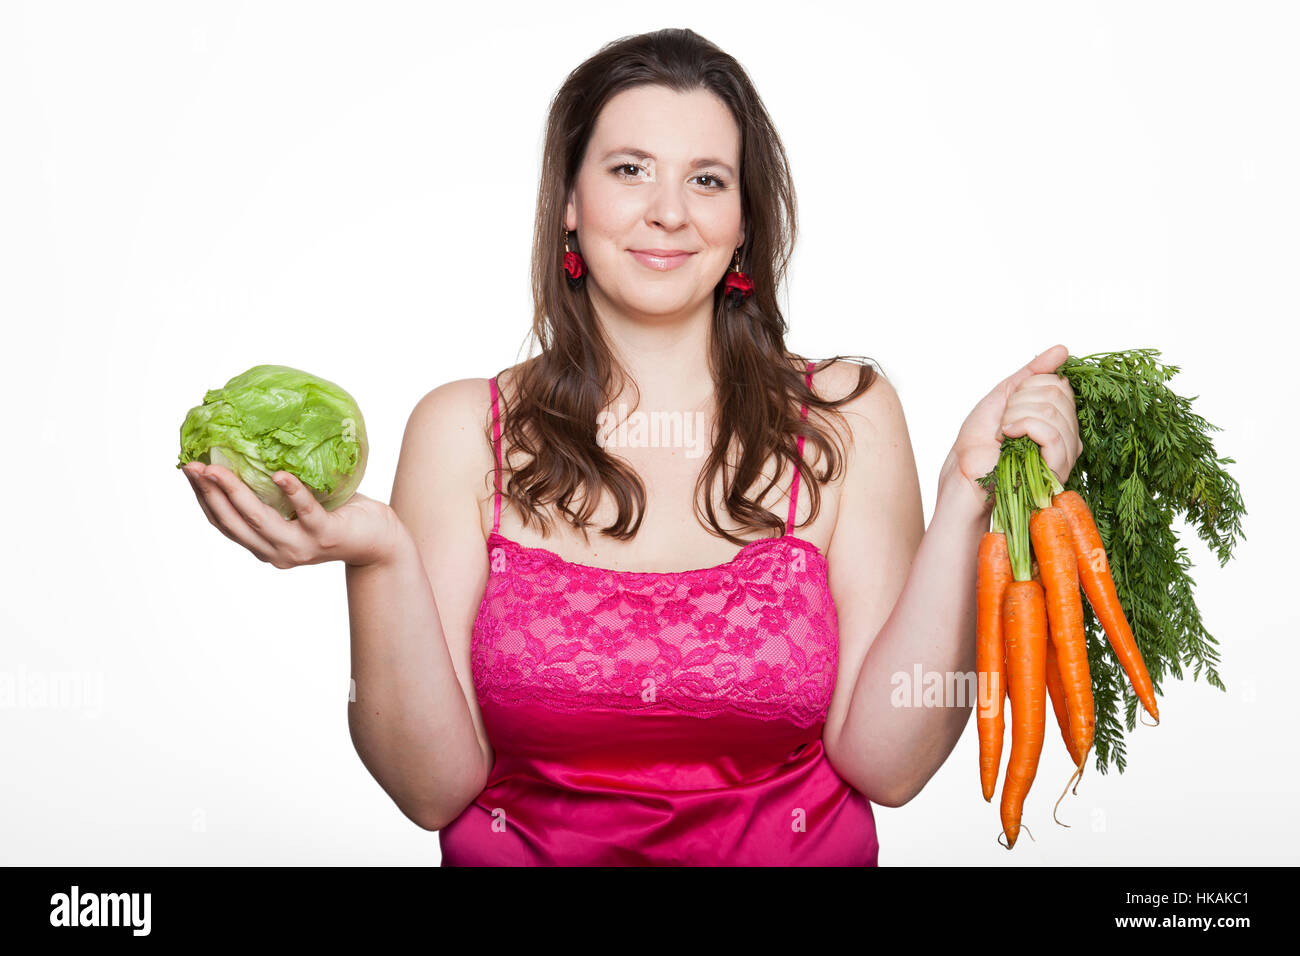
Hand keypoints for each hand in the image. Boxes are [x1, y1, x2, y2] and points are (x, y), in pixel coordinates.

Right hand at [181, 461, 401, 568]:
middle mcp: (276, 552)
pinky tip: (279, 474)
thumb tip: (253, 447)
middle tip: (192, 465)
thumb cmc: (340, 516)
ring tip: (218, 468)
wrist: (381, 543)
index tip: (187, 471)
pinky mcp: (325, 536)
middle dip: (208, 493)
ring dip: (235, 492)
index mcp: (265, 545)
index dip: (202, 498)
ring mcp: (300, 547)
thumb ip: (276, 491)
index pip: (224, 523)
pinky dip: (291, 492)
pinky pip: (304, 512)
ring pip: (259, 519)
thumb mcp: (300, 506)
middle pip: (232, 522)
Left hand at [942, 344, 1082, 500]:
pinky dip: (1025, 427)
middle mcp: (1067, 435)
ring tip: (1004, 434)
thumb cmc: (978, 442)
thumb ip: (1032, 373)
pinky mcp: (1056, 468)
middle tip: (1003, 423)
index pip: (1058, 384)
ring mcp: (1064, 453)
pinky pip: (1052, 433)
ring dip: (1017, 415)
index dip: (1026, 389)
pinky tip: (1010, 436)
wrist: (963, 474)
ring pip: (1053, 410)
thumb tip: (1062, 350)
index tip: (1007, 408)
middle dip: (1020, 401)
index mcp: (1057, 419)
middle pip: (1057, 393)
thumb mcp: (1003, 397)